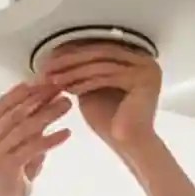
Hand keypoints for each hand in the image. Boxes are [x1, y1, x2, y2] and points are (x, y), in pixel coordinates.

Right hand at [0, 81, 72, 195]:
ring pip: (24, 128)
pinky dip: (50, 139)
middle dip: (39, 98)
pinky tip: (67, 133)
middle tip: (60, 89)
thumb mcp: (22, 141)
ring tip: (67, 105)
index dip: (24, 91)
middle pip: (15, 113)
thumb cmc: (16, 169)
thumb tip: (50, 95)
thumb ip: (29, 122)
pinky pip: (31, 148)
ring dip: (48, 114)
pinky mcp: (6, 167)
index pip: (3, 104)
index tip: (44, 81)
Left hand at [39, 41, 161, 153]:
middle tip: (47, 66)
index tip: (49, 59)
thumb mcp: (93, 89)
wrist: (130, 146)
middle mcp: (146, 60)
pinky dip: (85, 82)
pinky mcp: (143, 79)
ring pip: (101, 65)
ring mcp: (147, 69)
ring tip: (53, 79)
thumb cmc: (111, 122)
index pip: (99, 49)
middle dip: (70, 60)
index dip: (73, 53)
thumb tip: (58, 53)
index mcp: (136, 59)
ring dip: (73, 71)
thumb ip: (84, 71)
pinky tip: (68, 88)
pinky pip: (107, 76)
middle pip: (100, 53)